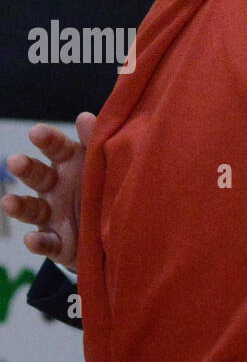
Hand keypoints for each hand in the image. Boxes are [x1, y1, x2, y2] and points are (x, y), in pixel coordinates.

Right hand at [1, 113, 94, 268]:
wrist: (120, 232)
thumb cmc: (109, 188)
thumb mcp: (107, 164)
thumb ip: (96, 142)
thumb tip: (84, 118)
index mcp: (70, 164)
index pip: (56, 147)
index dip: (46, 140)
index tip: (37, 133)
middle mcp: (56, 187)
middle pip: (37, 175)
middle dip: (25, 168)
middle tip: (16, 162)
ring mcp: (54, 215)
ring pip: (32, 209)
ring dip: (19, 205)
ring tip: (9, 203)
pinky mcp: (58, 243)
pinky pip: (46, 243)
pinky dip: (38, 242)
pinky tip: (32, 239)